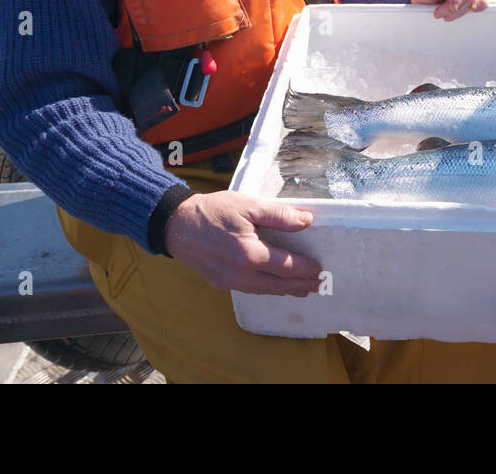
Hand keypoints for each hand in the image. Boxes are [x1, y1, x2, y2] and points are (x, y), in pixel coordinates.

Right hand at [164, 190, 322, 296]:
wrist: (176, 224)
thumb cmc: (213, 211)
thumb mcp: (248, 205)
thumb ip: (278, 215)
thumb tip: (305, 221)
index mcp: (249, 253)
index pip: (286, 266)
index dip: (305, 268)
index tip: (319, 268)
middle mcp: (240, 273)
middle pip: (278, 284)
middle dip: (300, 285)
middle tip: (318, 285)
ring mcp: (229, 281)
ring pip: (264, 290)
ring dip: (284, 290)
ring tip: (301, 289)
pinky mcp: (220, 283)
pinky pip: (249, 289)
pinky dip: (266, 289)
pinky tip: (274, 285)